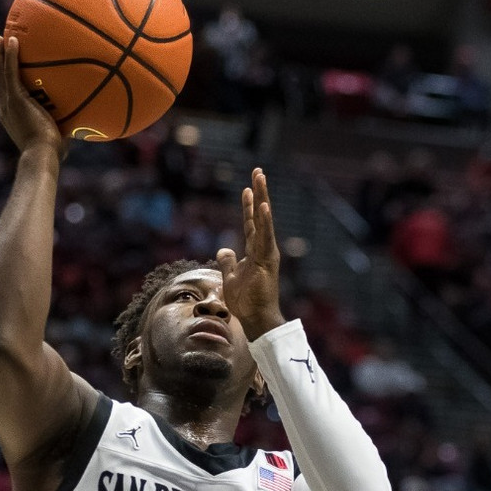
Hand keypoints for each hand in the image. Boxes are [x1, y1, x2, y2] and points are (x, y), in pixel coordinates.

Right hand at [0, 36, 67, 161]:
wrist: (42, 156)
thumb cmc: (51, 154)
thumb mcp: (54, 137)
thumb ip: (61, 127)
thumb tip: (79, 125)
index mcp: (9, 117)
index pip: (1, 94)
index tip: (1, 68)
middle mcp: (4, 108)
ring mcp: (8, 103)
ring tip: (1, 38)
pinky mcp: (15, 99)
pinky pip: (10, 72)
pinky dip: (9, 56)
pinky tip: (12, 41)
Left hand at [217, 168, 285, 341]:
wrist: (256, 318)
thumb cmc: (246, 301)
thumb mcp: (231, 277)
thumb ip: (228, 261)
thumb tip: (223, 248)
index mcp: (255, 251)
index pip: (251, 224)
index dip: (249, 206)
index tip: (247, 188)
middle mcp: (263, 249)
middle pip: (260, 216)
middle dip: (259, 193)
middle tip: (258, 171)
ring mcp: (267, 253)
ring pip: (264, 221)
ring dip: (262, 198)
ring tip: (259, 178)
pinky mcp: (267, 261)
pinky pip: (265, 238)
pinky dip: (265, 221)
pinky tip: (264, 205)